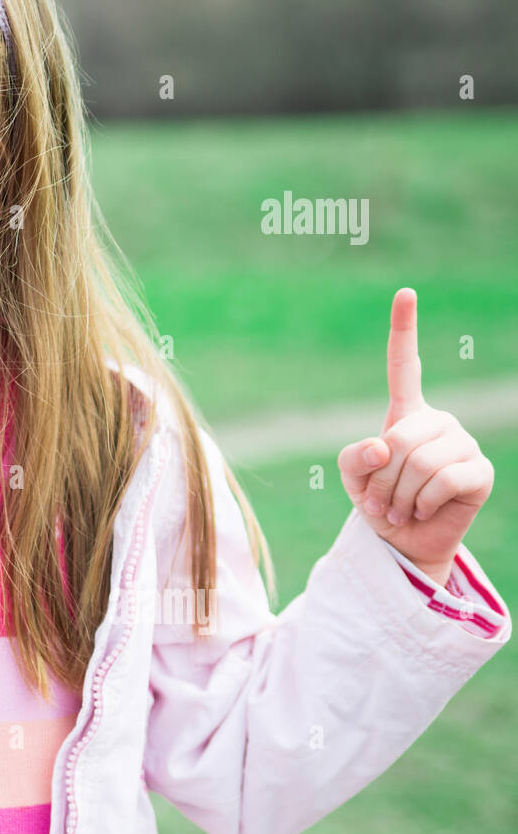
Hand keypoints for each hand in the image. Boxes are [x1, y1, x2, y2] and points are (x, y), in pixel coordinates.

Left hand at [337, 288, 493, 584]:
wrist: (401, 541)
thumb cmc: (377, 502)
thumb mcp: (353, 477)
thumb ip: (356, 457)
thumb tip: (387, 446)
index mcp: (405, 413)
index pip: (405, 365)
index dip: (404, 328)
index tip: (406, 292)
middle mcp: (438, 422)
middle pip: (400, 440)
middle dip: (381, 479)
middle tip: (379, 503)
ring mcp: (463, 444)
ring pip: (420, 463)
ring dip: (399, 496)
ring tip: (399, 510)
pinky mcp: (480, 471)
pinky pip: (442, 481)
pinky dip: (421, 503)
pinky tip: (421, 511)